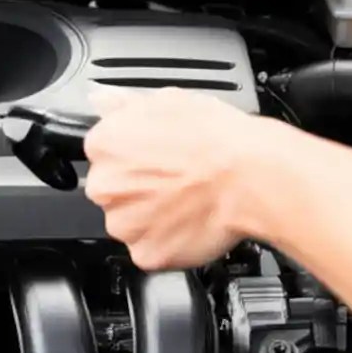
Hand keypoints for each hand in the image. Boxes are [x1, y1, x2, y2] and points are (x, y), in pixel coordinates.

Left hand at [83, 87, 270, 270]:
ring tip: (185, 202)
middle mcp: (105, 186)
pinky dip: (167, 242)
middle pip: (112, 191)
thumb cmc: (215, 138)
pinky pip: (150, 250)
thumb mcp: (167, 99)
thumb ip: (124, 104)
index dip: (132, 156)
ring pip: (129, 223)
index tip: (153, 158)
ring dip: (150, 217)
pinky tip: (188, 223)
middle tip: (174, 180)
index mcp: (104, 144)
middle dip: (137, 189)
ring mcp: (124, 224)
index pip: (103, 154)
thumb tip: (101, 99)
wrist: (249, 176)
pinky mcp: (146, 253)